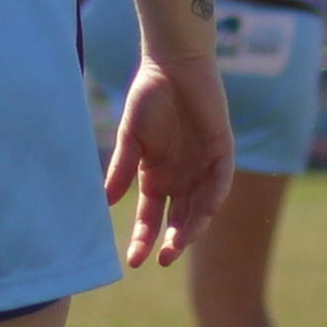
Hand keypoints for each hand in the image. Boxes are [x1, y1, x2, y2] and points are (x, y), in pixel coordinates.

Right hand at [104, 58, 234, 270]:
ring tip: (180, 243)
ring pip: (200, 208)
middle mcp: (180, 178)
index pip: (149, 217)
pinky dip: (213, 198)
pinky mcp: (221, 152)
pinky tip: (205, 212)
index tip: (133, 261)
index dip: (142, 239)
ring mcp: (202, 167)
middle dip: (171, 241)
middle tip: (163, 259)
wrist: (174, 65)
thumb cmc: (149, 97)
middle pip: (177, 220)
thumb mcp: (131, 137)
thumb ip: (122, 169)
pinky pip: (220, 182)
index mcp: (155, 177)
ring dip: (192, 227)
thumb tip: (105, 203)